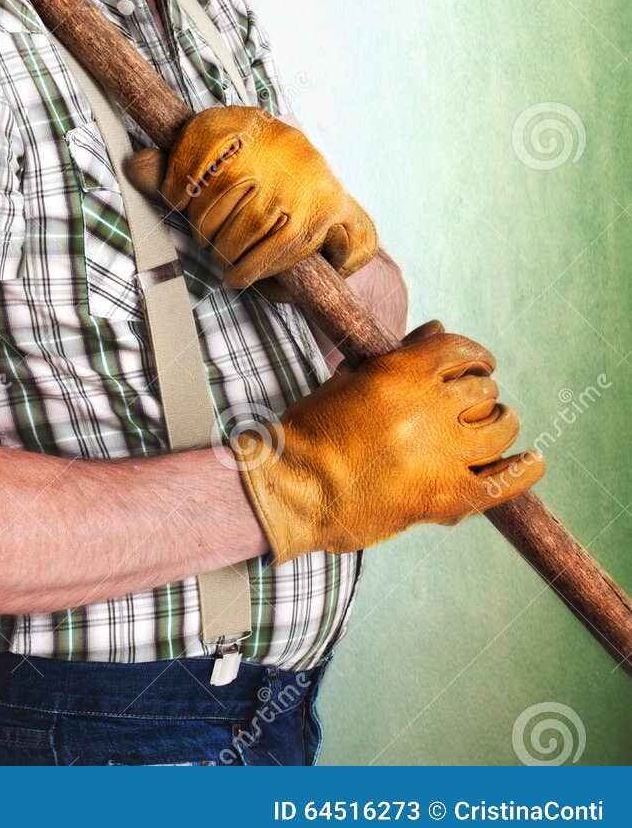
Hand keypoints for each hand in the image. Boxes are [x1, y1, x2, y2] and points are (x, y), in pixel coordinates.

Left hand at [124, 105, 377, 287]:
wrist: (313, 172)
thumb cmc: (247, 162)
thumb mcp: (208, 151)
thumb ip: (168, 164)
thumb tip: (135, 169)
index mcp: (235, 123)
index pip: (189, 161)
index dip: (177, 189)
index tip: (180, 201)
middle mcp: (269, 146)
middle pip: (211, 204)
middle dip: (202, 228)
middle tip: (205, 235)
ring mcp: (295, 181)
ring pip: (239, 232)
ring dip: (223, 252)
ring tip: (220, 253)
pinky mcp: (318, 212)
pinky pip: (272, 252)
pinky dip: (248, 271)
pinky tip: (235, 276)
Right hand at [231, 321, 544, 561]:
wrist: (293, 491)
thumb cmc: (313, 431)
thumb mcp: (352, 381)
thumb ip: (400, 357)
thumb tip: (439, 330)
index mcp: (400, 373)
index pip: (458, 350)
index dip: (474, 354)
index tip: (479, 362)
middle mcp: (428, 409)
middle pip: (482, 389)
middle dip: (481, 392)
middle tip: (475, 403)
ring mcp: (441, 455)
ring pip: (500, 428)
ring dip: (501, 422)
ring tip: (496, 425)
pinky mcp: (446, 498)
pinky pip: (504, 482)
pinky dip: (524, 470)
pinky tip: (533, 461)